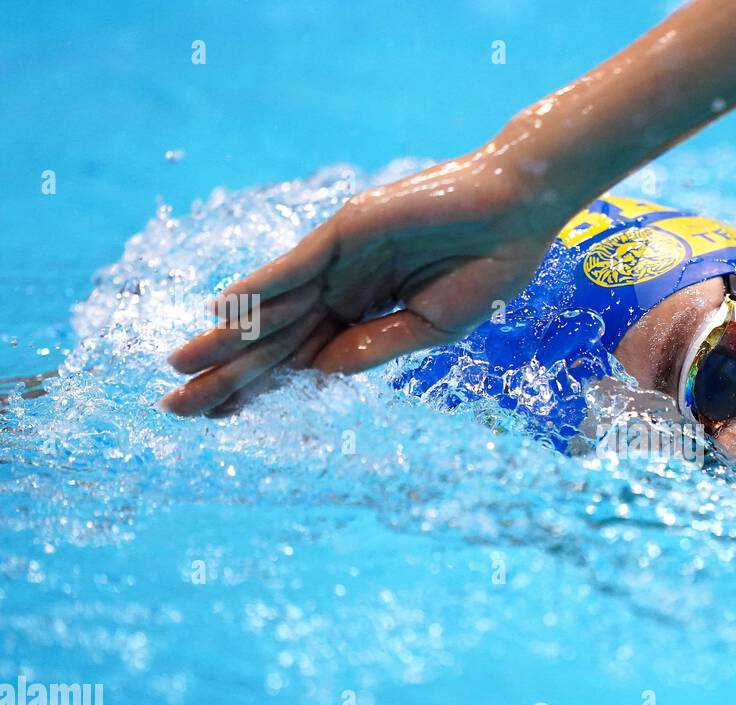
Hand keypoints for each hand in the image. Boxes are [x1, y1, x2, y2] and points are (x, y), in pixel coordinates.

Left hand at [160, 152, 561, 416]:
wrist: (518, 211)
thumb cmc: (488, 267)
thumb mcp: (431, 326)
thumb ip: (376, 347)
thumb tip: (321, 376)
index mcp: (365, 312)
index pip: (301, 358)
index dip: (262, 388)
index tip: (222, 420)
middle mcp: (342, 285)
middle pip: (274, 338)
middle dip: (227, 374)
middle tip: (176, 407)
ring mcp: (340, 256)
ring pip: (273, 305)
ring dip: (226, 336)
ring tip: (179, 366)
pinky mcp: (346, 228)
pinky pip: (295, 265)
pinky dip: (258, 287)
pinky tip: (221, 312)